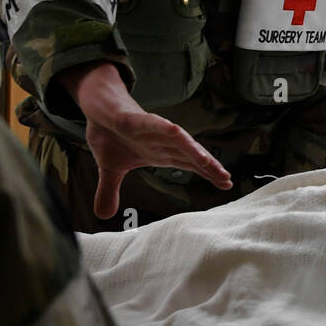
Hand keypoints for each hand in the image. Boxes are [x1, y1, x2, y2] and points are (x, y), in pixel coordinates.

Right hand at [60, 63, 231, 218]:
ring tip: (209, 163)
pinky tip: (177, 132)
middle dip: (209, 167)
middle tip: (227, 179)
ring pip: (179, 140)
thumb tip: (103, 215)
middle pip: (191, 156)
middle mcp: (162, 143)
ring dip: (193, 150)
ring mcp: (153, 131)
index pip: (190, 166)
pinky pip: (156, 123)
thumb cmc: (111, 136)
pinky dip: (166, 128)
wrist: (99, 110)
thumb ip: (110, 191)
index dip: (208, 174)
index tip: (226, 185)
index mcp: (160, 154)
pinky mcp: (140, 120)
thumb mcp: (110, 171)